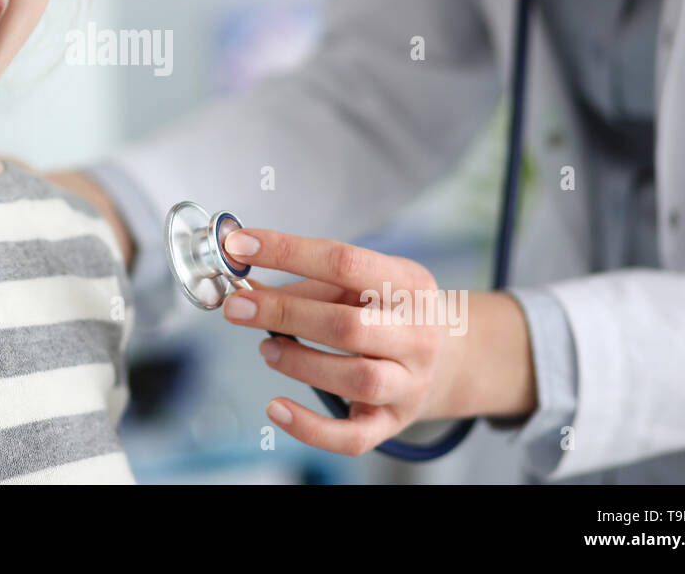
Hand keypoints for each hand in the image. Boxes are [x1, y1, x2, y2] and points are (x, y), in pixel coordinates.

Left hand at [217, 227, 474, 455]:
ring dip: (298, 362)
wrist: (448, 358)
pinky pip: (353, 437)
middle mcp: (417, 335)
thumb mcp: (362, 285)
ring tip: (266, 348)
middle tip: (237, 308)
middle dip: (284, 313)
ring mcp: (410, 383)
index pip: (344, 261)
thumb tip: (246, 287)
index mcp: (408, 284)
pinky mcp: (393, 423)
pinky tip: (276, 408)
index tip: (240, 247)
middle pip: (347, 326)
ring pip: (354, 378)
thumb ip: (307, 286)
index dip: (287, 252)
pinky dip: (310, 428)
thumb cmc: (390, 312)